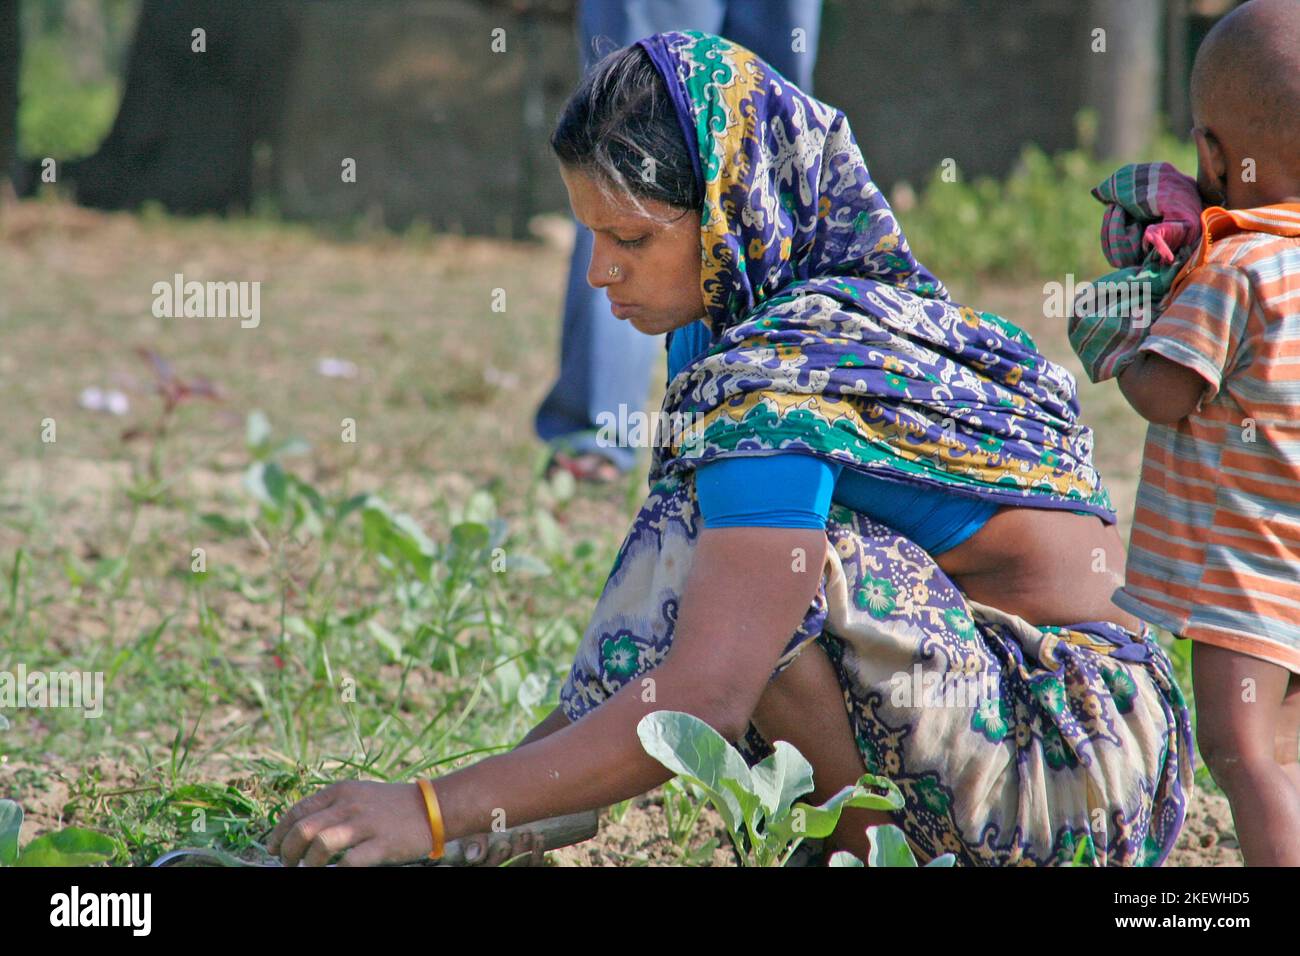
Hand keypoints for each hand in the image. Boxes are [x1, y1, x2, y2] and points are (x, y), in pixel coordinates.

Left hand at [266, 780, 433, 866]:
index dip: (279, 832)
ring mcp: (365, 824)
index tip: (271, 848)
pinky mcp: (381, 844)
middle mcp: (350, 805)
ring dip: (308, 862)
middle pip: (304, 828)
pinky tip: (335, 872)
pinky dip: (336, 871)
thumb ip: (333, 806)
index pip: (298, 810)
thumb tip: (299, 828)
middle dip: (288, 850)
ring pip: (321, 845)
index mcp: (341, 791)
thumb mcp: (359, 794)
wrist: (432, 807)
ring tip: (307, 869)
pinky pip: (349, 862)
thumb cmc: (391, 805)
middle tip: (287, 863)